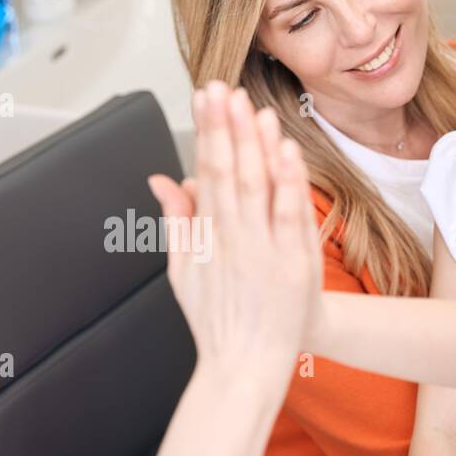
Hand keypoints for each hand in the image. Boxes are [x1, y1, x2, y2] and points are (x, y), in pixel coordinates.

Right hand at [148, 81, 319, 376]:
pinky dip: (288, 183)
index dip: (205, 132)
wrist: (244, 367)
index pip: (204, 171)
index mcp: (205, 238)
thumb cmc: (216, 321)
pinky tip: (284, 151)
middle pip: (229, 172)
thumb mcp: (182, 272)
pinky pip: (291, 216)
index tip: (205, 99)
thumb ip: (177, 221)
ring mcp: (264, 251)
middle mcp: (233, 240)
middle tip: (223, 88)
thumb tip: (162, 179)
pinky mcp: (293, 265)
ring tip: (252, 108)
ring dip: (255, 145)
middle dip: (226, 126)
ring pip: (259, 188)